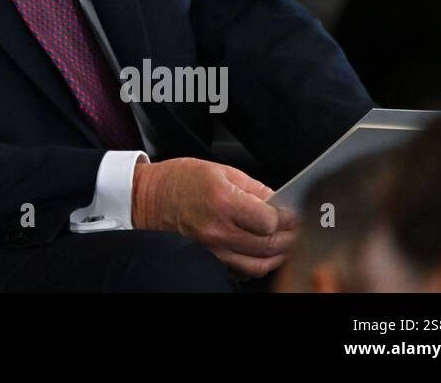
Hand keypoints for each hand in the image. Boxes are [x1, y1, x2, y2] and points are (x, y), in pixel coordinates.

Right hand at [131, 157, 297, 277]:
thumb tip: (279, 201)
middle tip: (294, 228)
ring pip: (260, 264)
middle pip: (269, 245)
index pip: (271, 221)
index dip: (287, 217)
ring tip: (281, 242)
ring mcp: (212, 249)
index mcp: (223, 201)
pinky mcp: (208, 259)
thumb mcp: (219, 170)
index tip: (291, 213)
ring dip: (277, 255)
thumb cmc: (178, 181)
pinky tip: (259, 251)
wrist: (146, 199)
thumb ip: (253, 188)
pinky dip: (257, 264)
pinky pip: (242, 271)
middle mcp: (218, 230)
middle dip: (289, 237)